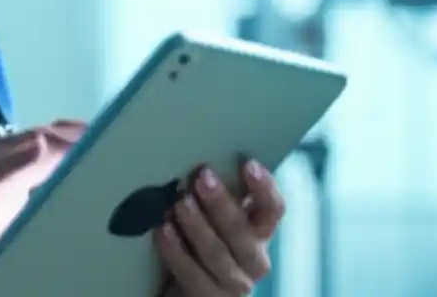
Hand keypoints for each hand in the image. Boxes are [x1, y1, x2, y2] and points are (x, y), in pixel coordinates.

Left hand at [154, 160, 284, 295]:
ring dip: (197, 226)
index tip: (248, 163)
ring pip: (217, 254)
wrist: (192, 287)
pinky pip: (193, 275)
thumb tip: (198, 152)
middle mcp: (254, 258)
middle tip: (201, 178)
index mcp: (260, 231)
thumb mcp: (217, 217)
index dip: (264, 187)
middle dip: (220, 204)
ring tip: (179, 203)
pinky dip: (176, 251)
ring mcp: (235, 283)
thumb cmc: (204, 239)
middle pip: (241, 231)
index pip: (273, 209)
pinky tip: (163, 230)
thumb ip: (218, 194)